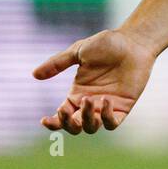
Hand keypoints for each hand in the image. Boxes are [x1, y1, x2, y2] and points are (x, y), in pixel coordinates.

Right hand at [32, 29, 155, 134]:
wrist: (133, 41)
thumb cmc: (107, 44)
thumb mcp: (78, 51)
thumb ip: (57, 63)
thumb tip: (34, 75)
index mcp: (77, 93)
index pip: (62, 116)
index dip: (53, 123)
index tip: (44, 119)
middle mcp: (90, 103)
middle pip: (74, 127)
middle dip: (67, 123)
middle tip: (66, 109)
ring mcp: (107, 106)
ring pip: (91, 128)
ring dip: (86, 120)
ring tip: (88, 99)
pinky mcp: (123, 106)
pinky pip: (112, 123)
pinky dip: (106, 118)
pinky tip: (104, 101)